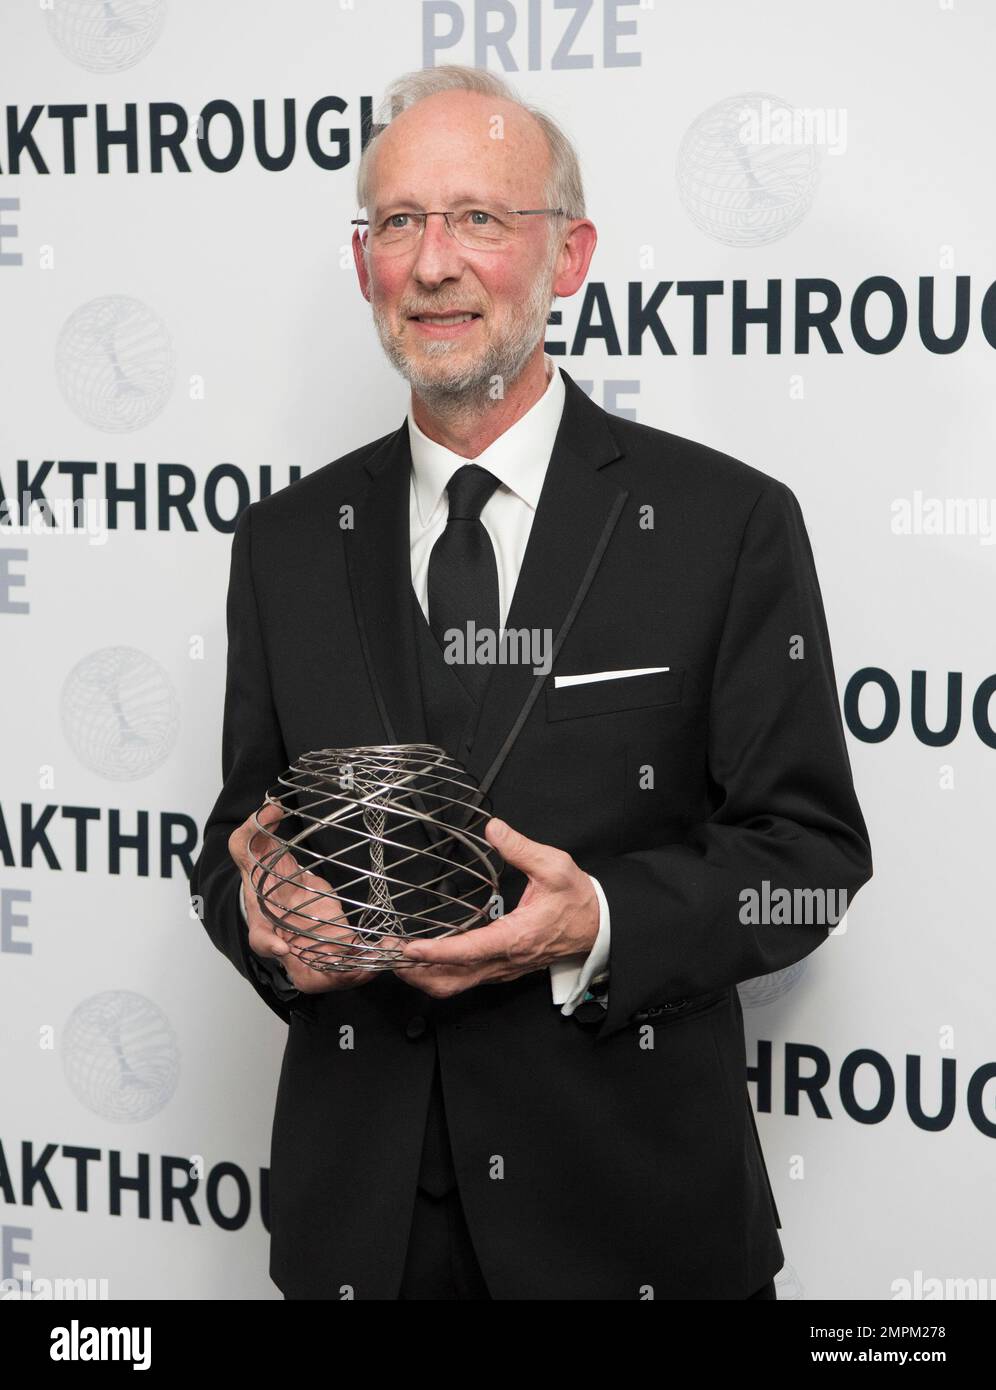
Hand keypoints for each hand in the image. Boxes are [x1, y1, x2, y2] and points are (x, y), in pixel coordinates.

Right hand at [228, 801, 376, 993]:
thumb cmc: (259, 869)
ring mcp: (312, 945)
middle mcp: (288, 941)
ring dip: (354, 974)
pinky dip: (367, 963)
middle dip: (328, 977)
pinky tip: (387, 952)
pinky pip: (349, 965)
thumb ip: (255, 827)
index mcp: (263, 921)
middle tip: (351, 968)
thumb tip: (274, 806)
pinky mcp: (332, 942)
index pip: (261, 938)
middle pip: (303, 975)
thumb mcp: (247, 847)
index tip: (283, 945)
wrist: (273, 880)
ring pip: (330, 977)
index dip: (270, 944)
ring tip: (378, 963)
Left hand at [392, 818, 598, 998]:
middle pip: (452, 980)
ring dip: (424, 976)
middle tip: (388, 955)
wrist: (598, 927)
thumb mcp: (555, 866)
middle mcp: (505, 960)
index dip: (436, 952)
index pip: (469, 951)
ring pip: (456, 985)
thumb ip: (521, 848)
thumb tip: (493, 830)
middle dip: (416, 973)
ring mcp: (502, 969)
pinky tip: (423, 960)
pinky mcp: (501, 969)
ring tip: (397, 959)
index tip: (410, 948)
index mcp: (516, 937)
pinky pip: (465, 980)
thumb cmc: (577, 900)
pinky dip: (438, 974)